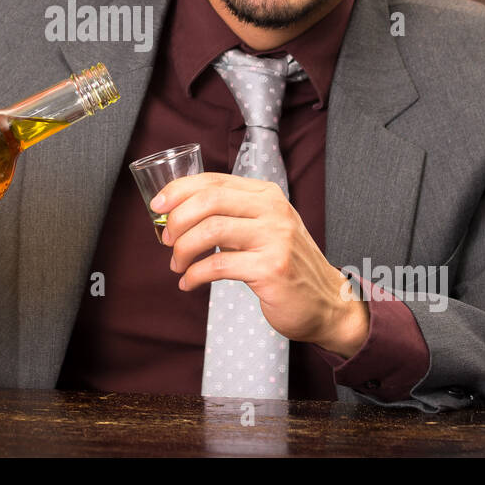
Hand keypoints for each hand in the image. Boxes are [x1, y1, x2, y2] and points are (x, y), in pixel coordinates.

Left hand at [152, 172, 369, 356]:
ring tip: (178, 265)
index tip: (157, 206)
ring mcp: (275, 238)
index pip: (214, 181)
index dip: (179, 190)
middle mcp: (273, 211)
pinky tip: (189, 283)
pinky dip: (195, 275)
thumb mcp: (264, 229)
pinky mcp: (270, 269)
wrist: (327, 303)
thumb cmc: (286, 265)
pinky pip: (218, 266)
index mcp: (267, 195)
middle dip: (177, 219)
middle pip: (210, 200)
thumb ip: (231, 216)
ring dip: (183, 250)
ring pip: (210, 231)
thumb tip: (178, 213)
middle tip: (166, 240)